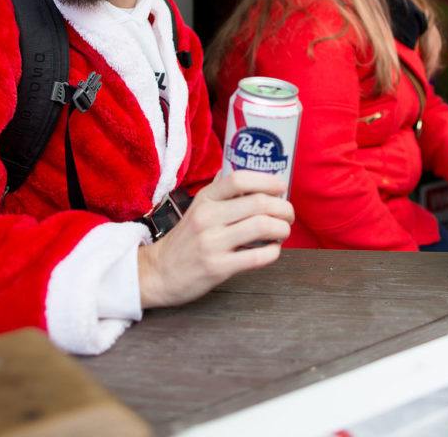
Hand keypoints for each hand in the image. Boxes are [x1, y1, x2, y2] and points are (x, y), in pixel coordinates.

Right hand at [135, 171, 294, 308]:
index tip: (281, 187)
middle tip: (289, 215)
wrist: (158, 273)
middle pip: (258, 203)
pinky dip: (273, 252)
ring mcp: (212, 243)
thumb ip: (221, 193)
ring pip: (261, 227)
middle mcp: (207, 218)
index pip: (239, 179)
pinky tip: (272, 251)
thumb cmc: (185, 240)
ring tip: (283, 232)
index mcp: (205, 199)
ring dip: (282, 228)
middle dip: (284, 208)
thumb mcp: (198, 208)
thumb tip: (246, 173)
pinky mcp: (217, 267)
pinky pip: (257, 256)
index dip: (267, 181)